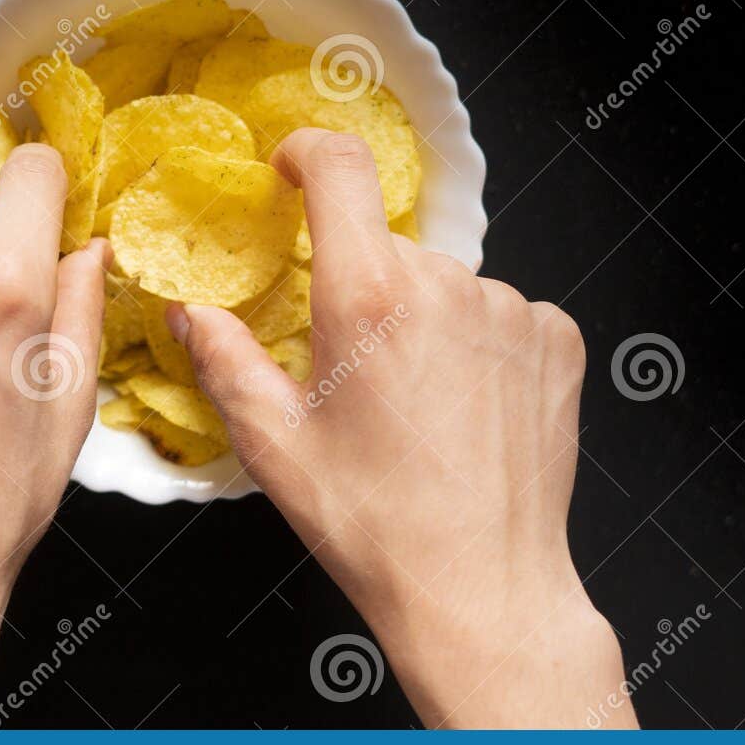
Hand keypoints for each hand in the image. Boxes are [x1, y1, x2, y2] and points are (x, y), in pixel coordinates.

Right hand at [167, 128, 632, 727]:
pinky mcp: (556, 339)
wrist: (484, 591)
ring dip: (421, 320)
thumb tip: (189, 312)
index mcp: (369, 299)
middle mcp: (448, 286)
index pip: (339, 169)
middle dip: (361, 290)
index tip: (291, 169)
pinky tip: (464, 408)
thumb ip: (224, 360)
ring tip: (416, 407)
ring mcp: (511, 310)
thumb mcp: (275, 446)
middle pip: (386, 247)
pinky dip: (477, 342)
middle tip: (352, 373)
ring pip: (444, 284)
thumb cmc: (375, 525)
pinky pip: (501, 312)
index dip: (308, 153)